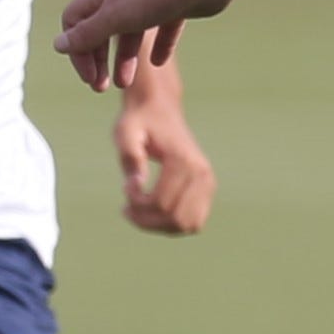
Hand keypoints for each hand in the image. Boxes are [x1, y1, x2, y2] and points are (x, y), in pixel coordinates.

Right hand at [57, 0, 227, 90]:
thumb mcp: (115, 17)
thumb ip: (88, 33)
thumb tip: (58, 45)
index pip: (75, 22)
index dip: (77, 51)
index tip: (89, 76)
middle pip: (100, 29)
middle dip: (97, 59)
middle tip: (101, 87)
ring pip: (130, 32)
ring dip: (124, 58)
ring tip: (125, 85)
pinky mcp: (177, 4)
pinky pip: (163, 28)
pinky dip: (158, 46)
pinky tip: (159, 62)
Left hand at [113, 83, 214, 234]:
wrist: (160, 108)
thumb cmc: (140, 121)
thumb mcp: (125, 131)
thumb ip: (129, 155)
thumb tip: (137, 184)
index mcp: (184, 160)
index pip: (161, 203)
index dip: (137, 204)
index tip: (125, 187)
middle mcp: (202, 173)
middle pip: (174, 218)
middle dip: (146, 219)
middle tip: (127, 205)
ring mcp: (208, 182)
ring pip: (186, 225)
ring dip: (159, 225)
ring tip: (139, 210)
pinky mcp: (207, 189)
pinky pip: (193, 222)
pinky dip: (171, 224)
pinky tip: (153, 211)